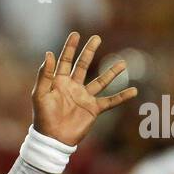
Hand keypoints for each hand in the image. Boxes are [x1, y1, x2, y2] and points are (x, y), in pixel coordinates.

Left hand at [32, 32, 136, 146]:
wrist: (53, 139)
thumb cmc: (43, 117)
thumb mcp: (40, 94)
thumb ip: (44, 75)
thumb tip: (49, 53)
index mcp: (59, 82)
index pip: (65, 61)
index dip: (70, 48)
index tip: (75, 34)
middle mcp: (73, 87)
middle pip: (83, 65)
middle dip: (89, 52)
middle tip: (96, 38)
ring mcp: (84, 97)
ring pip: (100, 82)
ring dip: (111, 73)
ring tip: (122, 63)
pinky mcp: (93, 109)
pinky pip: (110, 101)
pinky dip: (122, 97)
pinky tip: (134, 91)